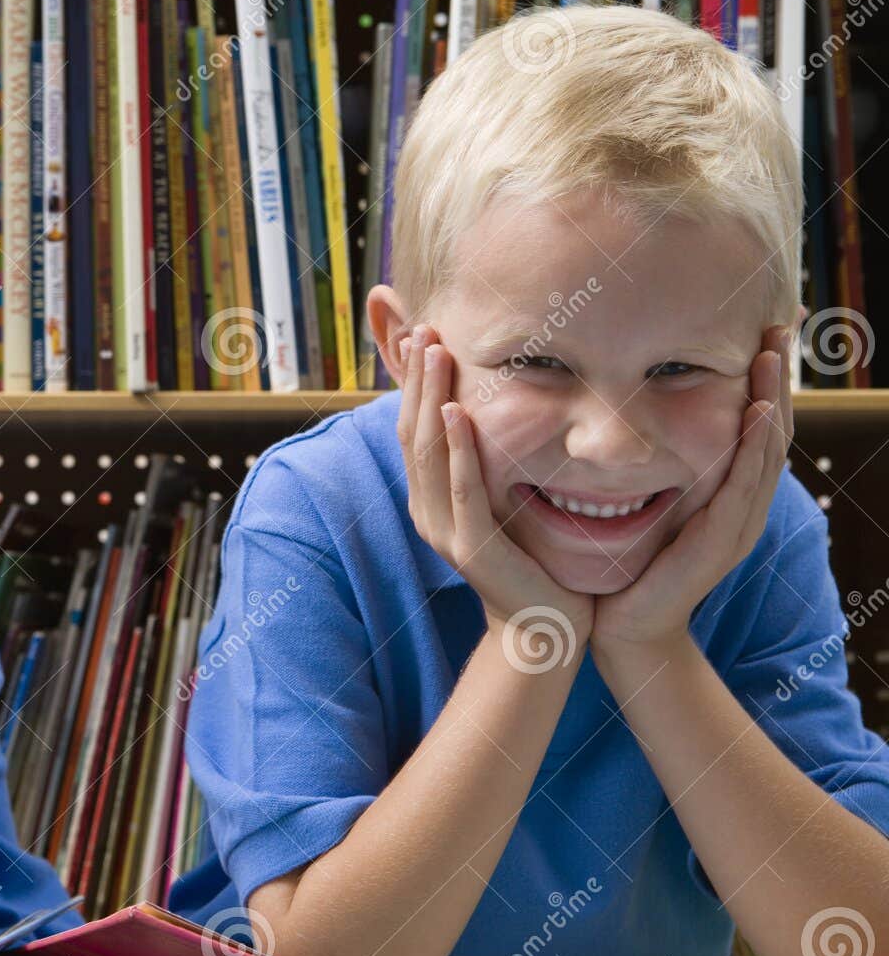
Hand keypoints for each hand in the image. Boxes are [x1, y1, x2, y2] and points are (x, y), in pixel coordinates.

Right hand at [396, 325, 594, 648]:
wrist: (544, 627)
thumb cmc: (532, 562)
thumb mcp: (505, 501)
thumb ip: (492, 463)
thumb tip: (495, 411)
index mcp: (430, 497)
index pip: (414, 427)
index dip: (411, 382)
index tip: (419, 333)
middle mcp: (426, 509)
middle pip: (413, 431)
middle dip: (416, 378)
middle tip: (424, 328)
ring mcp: (443, 529)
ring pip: (428, 451)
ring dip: (431, 398)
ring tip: (436, 352)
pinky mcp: (470, 547)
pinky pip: (461, 488)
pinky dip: (458, 448)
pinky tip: (460, 411)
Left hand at [591, 325, 792, 651]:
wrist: (622, 627)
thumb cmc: (627, 563)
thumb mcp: (643, 502)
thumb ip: (648, 466)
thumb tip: (624, 415)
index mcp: (728, 494)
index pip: (754, 427)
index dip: (762, 381)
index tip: (763, 332)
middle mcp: (742, 506)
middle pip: (771, 431)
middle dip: (776, 378)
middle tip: (780, 326)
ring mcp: (737, 525)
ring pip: (765, 451)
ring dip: (772, 399)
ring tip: (771, 356)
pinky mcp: (720, 541)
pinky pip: (743, 486)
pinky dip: (753, 447)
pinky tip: (757, 413)